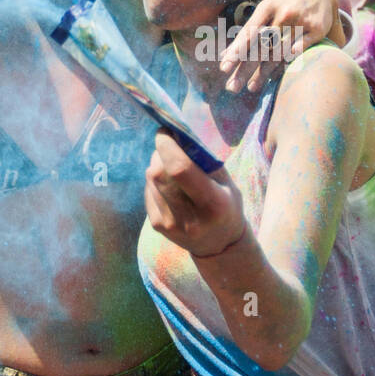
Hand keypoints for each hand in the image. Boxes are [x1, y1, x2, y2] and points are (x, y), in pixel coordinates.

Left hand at [144, 131, 246, 257]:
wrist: (219, 244)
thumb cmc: (226, 205)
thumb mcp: (226, 183)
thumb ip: (204, 161)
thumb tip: (176, 135)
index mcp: (213, 204)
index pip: (180, 169)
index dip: (167, 146)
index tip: (164, 131)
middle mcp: (189, 217)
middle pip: (159, 174)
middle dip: (160, 153)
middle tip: (168, 145)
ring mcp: (170, 224)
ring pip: (151, 181)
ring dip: (157, 166)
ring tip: (172, 167)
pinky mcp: (156, 226)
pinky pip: (148, 191)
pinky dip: (155, 181)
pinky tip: (169, 185)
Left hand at [219, 0, 336, 92]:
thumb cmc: (281, 6)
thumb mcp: (264, 11)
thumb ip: (247, 33)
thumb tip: (223, 56)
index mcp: (267, 7)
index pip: (248, 33)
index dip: (236, 51)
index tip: (224, 68)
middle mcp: (284, 14)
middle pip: (261, 47)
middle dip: (245, 69)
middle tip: (232, 88)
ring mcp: (302, 22)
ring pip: (279, 53)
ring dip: (263, 73)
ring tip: (250, 87)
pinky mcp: (317, 29)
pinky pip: (299, 51)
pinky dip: (286, 64)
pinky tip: (274, 77)